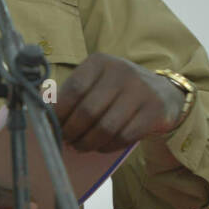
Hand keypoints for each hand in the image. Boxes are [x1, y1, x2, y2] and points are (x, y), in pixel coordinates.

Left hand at [54, 54, 184, 151]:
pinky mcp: (154, 110)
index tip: (53, 127)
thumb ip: (73, 95)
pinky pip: (124, 137)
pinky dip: (108, 147)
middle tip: (66, 141)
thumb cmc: (117, 91)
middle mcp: (122, 72)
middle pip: (88, 111)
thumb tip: (45, 119)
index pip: (74, 89)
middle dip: (72, 132)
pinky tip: (101, 146)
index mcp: (100, 62)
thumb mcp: (96, 82)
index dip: (60, 113)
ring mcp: (140, 90)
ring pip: (105, 128)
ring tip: (80, 146)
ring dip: (88, 143)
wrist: (162, 92)